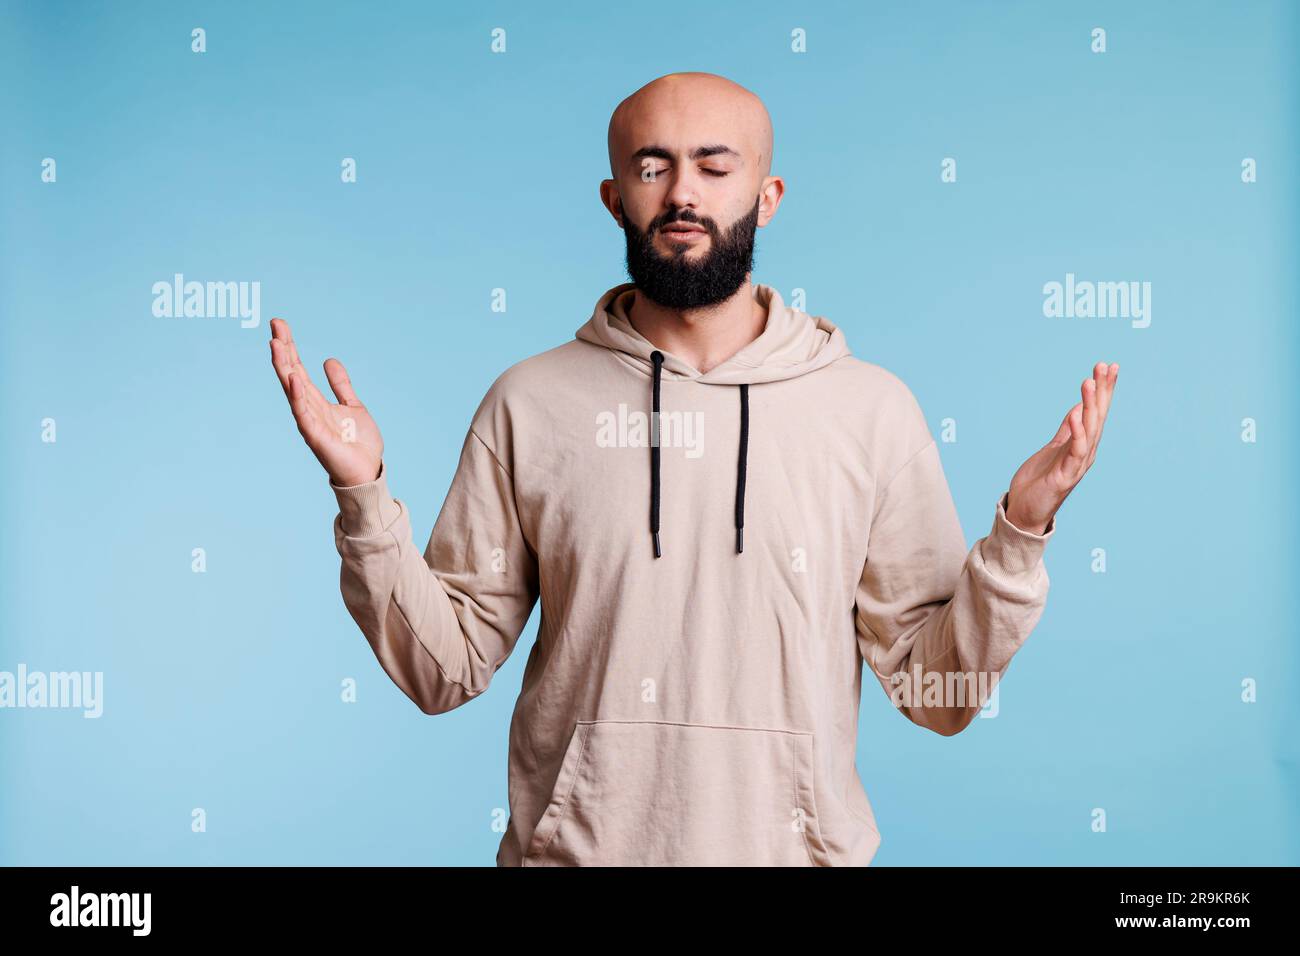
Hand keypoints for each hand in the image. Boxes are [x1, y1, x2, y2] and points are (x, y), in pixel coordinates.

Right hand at [269, 318, 383, 486]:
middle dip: (283, 349)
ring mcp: (309, 421)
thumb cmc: (358, 444)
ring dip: (284, 366)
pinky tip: (293, 377)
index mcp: (316, 401)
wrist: (367, 472)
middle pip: (291, 373)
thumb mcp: (352, 405)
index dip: (290, 347)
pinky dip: (297, 395)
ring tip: (276, 344)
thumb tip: (329, 360)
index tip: (280, 324)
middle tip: (275, 324)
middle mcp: (308, 409)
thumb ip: (341, 385)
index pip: (298, 368)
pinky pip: (303, 412)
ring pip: (292, 389)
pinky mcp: (315, 436)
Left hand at [1005, 361, 1118, 534]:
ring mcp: (1077, 464)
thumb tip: (1079, 407)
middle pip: (1098, 416)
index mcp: (1083, 444)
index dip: (1104, 389)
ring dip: (1090, 405)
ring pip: (1089, 430)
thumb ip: (1067, 429)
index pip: (1096, 411)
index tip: (1109, 366)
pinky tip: (1076, 414)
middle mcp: (1085, 452)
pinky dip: (1077, 432)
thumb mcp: (1054, 447)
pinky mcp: (1065, 476)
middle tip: (1105, 366)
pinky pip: (1074, 450)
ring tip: (1089, 382)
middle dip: (1102, 390)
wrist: (1026, 510)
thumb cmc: (1040, 480)